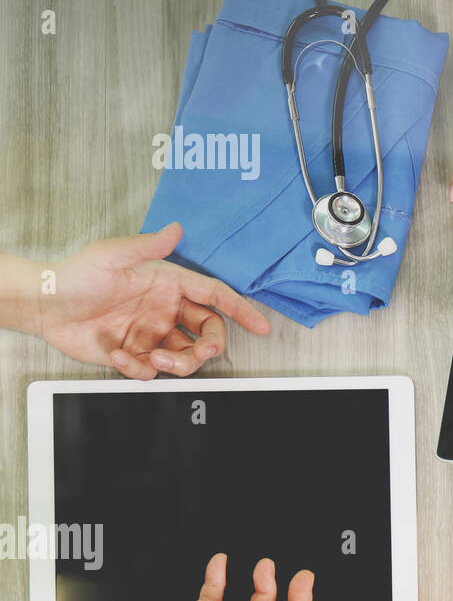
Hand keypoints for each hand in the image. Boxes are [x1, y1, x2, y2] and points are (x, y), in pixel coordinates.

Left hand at [37, 221, 270, 378]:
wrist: (44, 305)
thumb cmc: (76, 274)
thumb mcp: (112, 256)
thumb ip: (148, 247)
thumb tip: (175, 230)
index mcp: (169, 284)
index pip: (215, 296)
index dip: (240, 310)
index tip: (259, 326)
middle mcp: (165, 310)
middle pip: (208, 333)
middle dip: (210, 347)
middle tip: (199, 353)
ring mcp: (151, 334)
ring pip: (185, 357)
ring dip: (178, 364)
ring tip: (156, 361)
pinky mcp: (134, 354)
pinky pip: (151, 370)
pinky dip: (139, 370)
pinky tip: (120, 357)